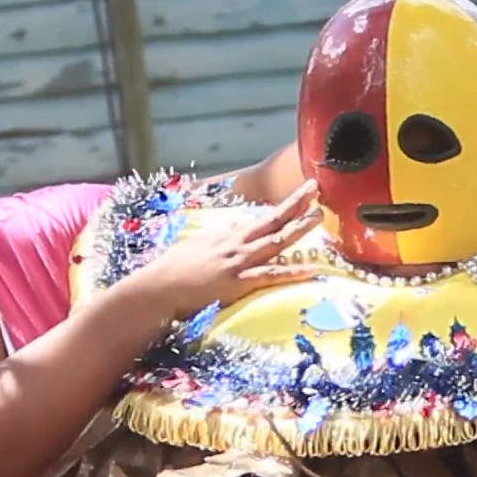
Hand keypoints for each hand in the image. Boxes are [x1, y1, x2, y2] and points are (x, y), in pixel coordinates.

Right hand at [137, 179, 322, 318]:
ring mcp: (238, 262)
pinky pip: (271, 275)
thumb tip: (235, 228)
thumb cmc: (172, 270)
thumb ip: (219, 237)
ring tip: (319, 216)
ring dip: (299, 228)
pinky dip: (293, 272)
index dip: (283, 207)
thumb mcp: (196, 246)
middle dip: (296, 204)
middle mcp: (236, 244)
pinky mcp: (237, 282)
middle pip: (272, 220)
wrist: (157, 288)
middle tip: (315, 188)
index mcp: (227, 236)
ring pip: (276, 241)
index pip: (262, 218)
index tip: (301, 195)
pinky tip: (313, 268)